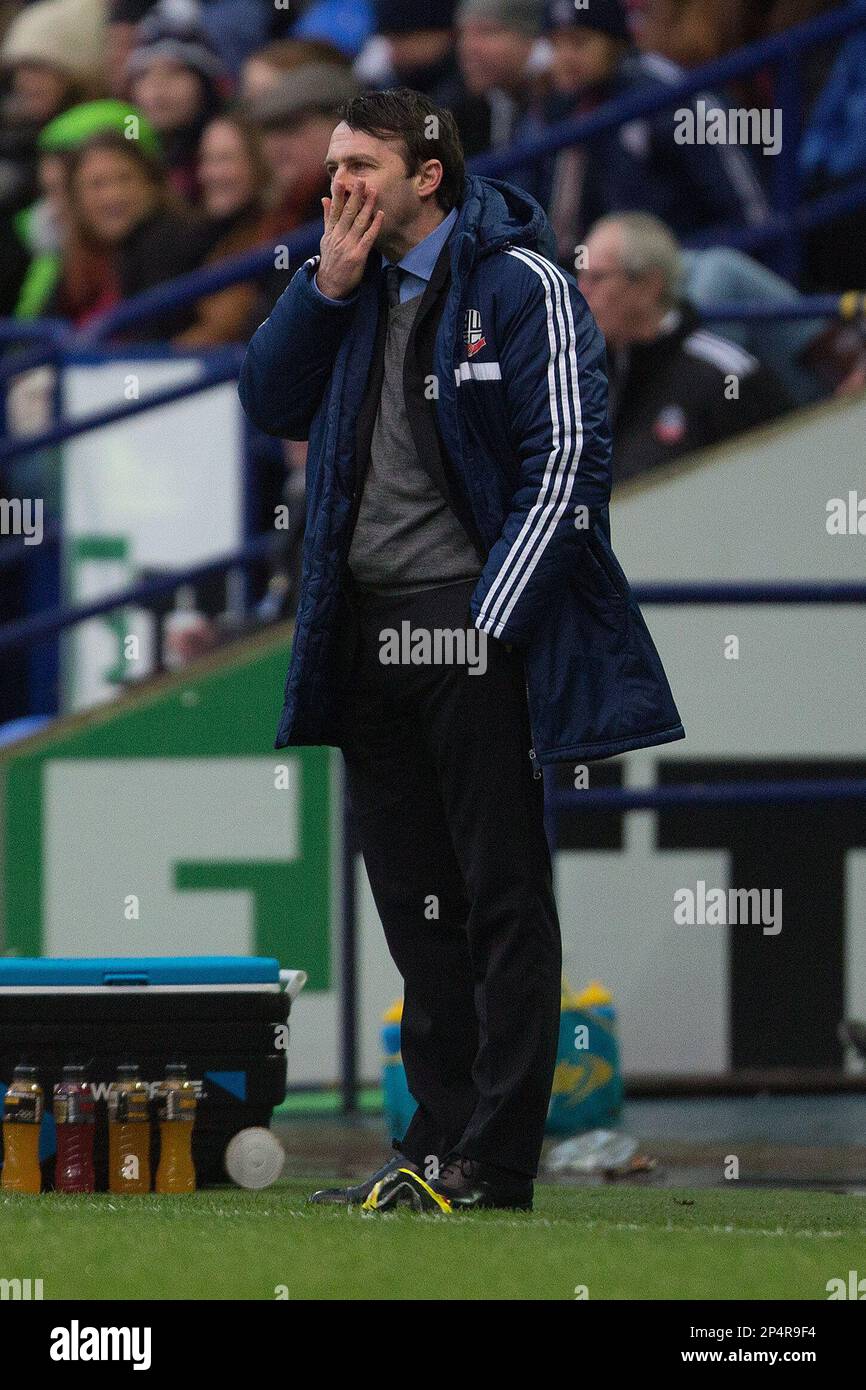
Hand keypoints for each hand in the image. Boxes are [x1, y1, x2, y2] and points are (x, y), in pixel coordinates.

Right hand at [316, 179, 383, 299]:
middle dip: (354, 196)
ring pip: (358, 222)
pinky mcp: (358, 256)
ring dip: (367, 207)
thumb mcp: (325, 238)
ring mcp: (348, 246)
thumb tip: (325, 199)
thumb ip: (327, 218)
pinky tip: (380, 214)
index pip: (334, 210)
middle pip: (347, 213)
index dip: (338, 196)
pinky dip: (374, 225)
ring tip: (373, 192)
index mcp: (331, 232)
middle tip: (361, 181)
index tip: (340, 181)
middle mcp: (338, 237)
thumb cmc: (330, 260)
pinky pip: (368, 238)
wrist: (330, 286)